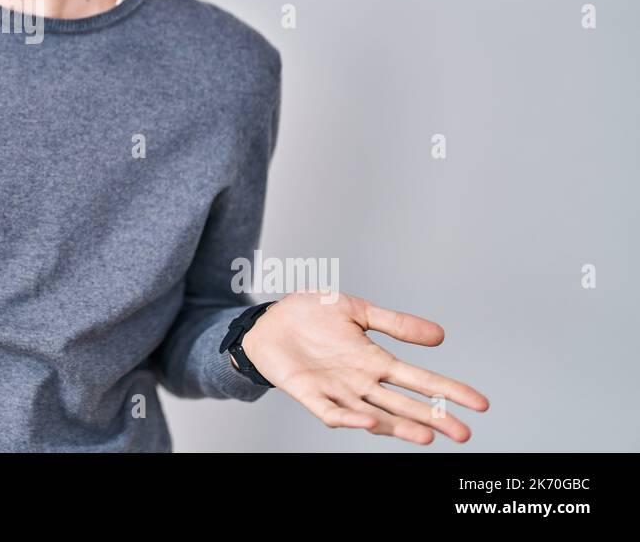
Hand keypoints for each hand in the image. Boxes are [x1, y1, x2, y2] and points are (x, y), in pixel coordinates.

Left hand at [239, 291, 489, 443]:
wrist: (268, 319)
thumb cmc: (311, 315)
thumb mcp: (357, 311)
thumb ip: (396, 323)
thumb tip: (441, 336)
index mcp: (374, 361)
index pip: (419, 379)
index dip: (448, 391)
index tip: (480, 403)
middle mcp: (360, 381)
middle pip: (403, 404)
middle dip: (433, 418)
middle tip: (463, 433)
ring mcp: (336, 390)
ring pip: (374, 415)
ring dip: (398, 426)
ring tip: (426, 436)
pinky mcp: (309, 394)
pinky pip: (331, 412)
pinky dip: (349, 418)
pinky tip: (367, 421)